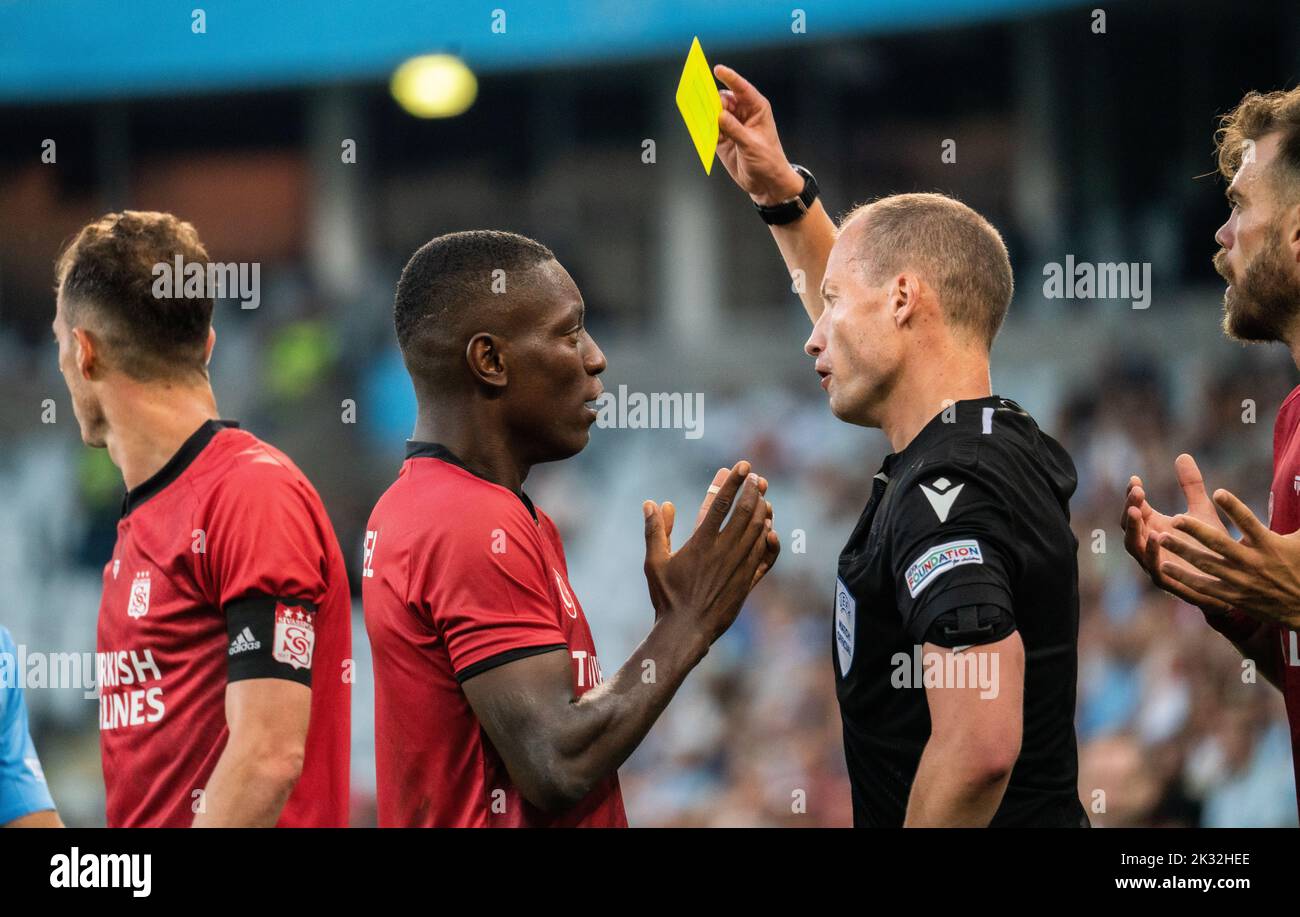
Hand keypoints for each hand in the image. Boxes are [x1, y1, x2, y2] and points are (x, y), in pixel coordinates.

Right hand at [642, 461, 779, 643]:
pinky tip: (769, 530)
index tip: (741, 466)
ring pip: (758, 532)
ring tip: (763, 496)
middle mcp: (723, 552)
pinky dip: (770, 541)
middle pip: (745, 513)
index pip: (720, 505)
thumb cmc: (667, 597)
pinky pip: (765, 557)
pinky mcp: (748, 582)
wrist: (687, 631)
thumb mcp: (654, 562)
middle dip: (752, 491)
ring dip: (763, 511)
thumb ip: (655, 531)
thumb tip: (652, 503)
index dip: (732, 482)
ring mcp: (739, 567)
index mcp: (700, 544)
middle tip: (756, 477)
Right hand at [713, 64, 803, 205]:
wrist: (766, 183)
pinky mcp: (722, 138)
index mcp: (756, 108)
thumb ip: (734, 129)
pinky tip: (701, 132)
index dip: (730, 77)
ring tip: (698, 117)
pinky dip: (705, 130)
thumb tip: (718, 115)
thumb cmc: (768, 160)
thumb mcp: (752, 144)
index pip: (741, 88)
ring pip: (714, 114)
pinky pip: (710, 129)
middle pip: (723, 100)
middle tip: (701, 102)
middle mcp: (743, 113)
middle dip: (712, 101)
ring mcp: (732, 125)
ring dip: (706, 116)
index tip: (717, 69)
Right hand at [1121, 453, 1230, 613]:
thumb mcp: (1201, 511)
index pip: (1135, 509)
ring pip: (1134, 546)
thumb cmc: (1211, 546)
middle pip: (1129, 526)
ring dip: (1133, 529)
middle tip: (1136, 491)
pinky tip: (1155, 536)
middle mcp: (1149, 545)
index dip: (1132, 495)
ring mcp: (1155, 563)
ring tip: (1136, 511)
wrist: (1230, 580)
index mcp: (1153, 527)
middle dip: (1129, 508)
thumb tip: (1182, 455)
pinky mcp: (1169, 581)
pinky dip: (1150, 553)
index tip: (1135, 479)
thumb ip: (1191, 486)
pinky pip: (1153, 568)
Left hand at [1155, 488, 1299, 627]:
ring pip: (1206, 564)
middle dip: (1196, 530)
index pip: (1249, 522)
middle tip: (1175, 518)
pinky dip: (1184, 577)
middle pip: (1219, 543)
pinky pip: (1204, 586)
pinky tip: (1165, 567)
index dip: (1234, 508)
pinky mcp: (1232, 596)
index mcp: (1268, 544)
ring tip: (1162, 538)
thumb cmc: (1299, 566)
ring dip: (1183, 551)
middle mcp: (1252, 562)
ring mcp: (1240, 581)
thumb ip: (1299, 514)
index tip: (1219, 492)